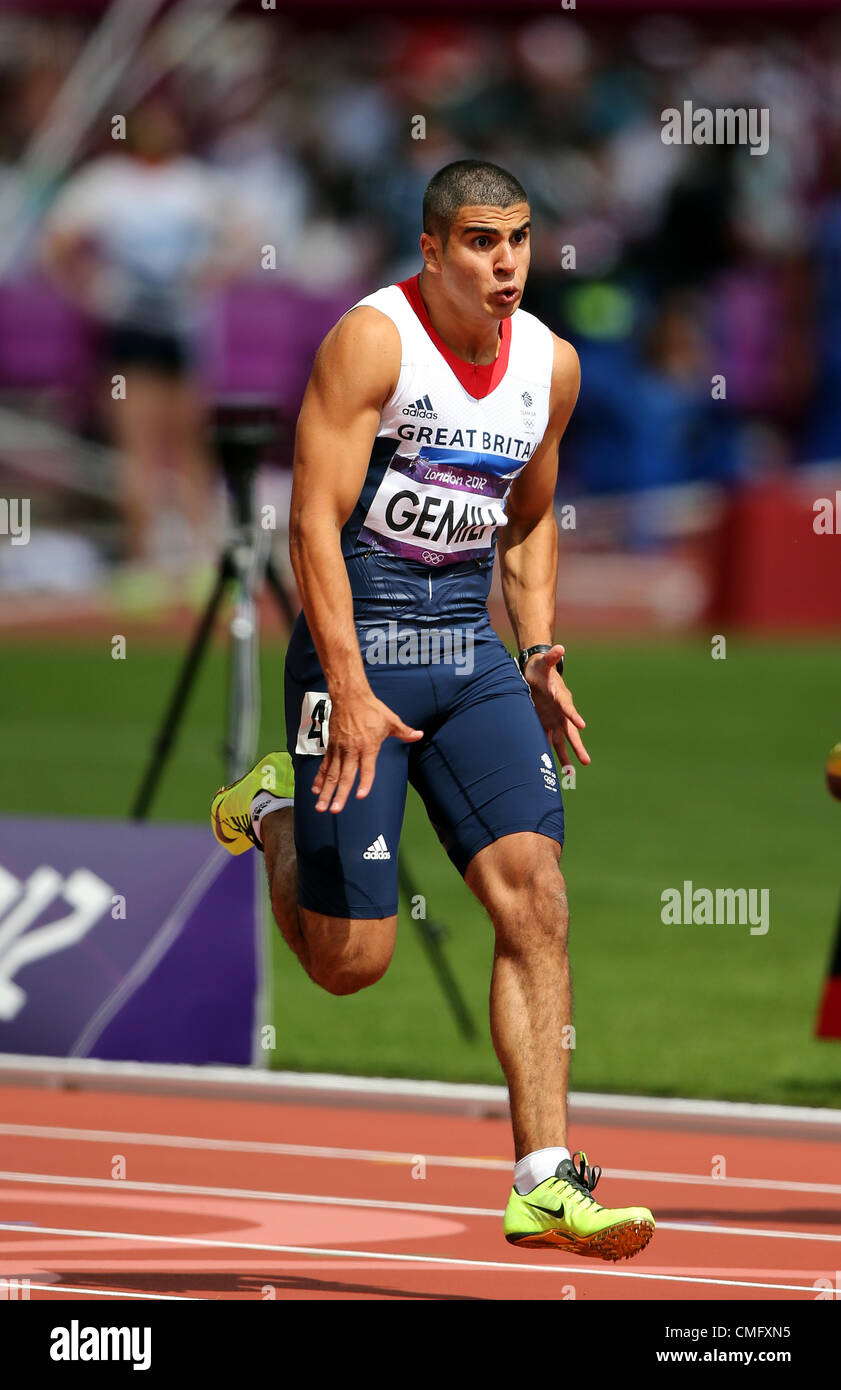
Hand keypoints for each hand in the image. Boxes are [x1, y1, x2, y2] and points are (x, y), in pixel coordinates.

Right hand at [311, 690, 422, 812]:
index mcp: (368, 746)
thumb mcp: (391, 720)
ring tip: (321, 807)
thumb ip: (404, 731)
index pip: (367, 769)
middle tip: (335, 810)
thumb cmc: (371, 709)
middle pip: (345, 776)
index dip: (365, 782)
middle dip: (339, 795)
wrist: (349, 696)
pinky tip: (315, 791)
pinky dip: (319, 779)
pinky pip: (324, 766)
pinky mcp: (331, 747)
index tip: (360, 796)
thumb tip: (419, 735)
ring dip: (326, 792)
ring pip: (332, 775)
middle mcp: (352, 750)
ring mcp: (339, 750)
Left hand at [523, 644, 589, 768]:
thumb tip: (559, 647)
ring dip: (565, 756)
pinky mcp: (544, 724)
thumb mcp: (542, 663)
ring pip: (561, 741)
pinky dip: (548, 754)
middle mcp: (560, 713)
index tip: (581, 726)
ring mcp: (553, 720)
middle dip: (577, 747)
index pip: (568, 708)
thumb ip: (550, 657)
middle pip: (570, 732)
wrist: (536, 674)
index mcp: (561, 697)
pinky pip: (547, 741)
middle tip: (586, 761)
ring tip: (570, 774)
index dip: (574, 716)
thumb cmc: (539, 669)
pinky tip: (551, 768)